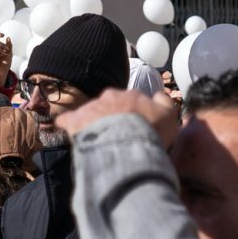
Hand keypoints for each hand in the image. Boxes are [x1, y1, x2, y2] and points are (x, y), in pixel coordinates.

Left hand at [56, 87, 179, 149]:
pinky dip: (69, 124)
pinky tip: (70, 132)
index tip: (136, 126)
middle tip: (117, 135)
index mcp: (130, 95)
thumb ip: (164, 102)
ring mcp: (91, 108)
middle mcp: (109, 97)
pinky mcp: (75, 121)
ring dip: (94, 123)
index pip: (131, 100)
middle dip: (113, 116)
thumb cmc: (151, 131)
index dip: (134, 114)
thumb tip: (157, 94)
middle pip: (110, 105)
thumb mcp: (169, 116)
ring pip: (91, 112)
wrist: (127, 144)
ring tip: (98, 141)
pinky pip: (68, 120)